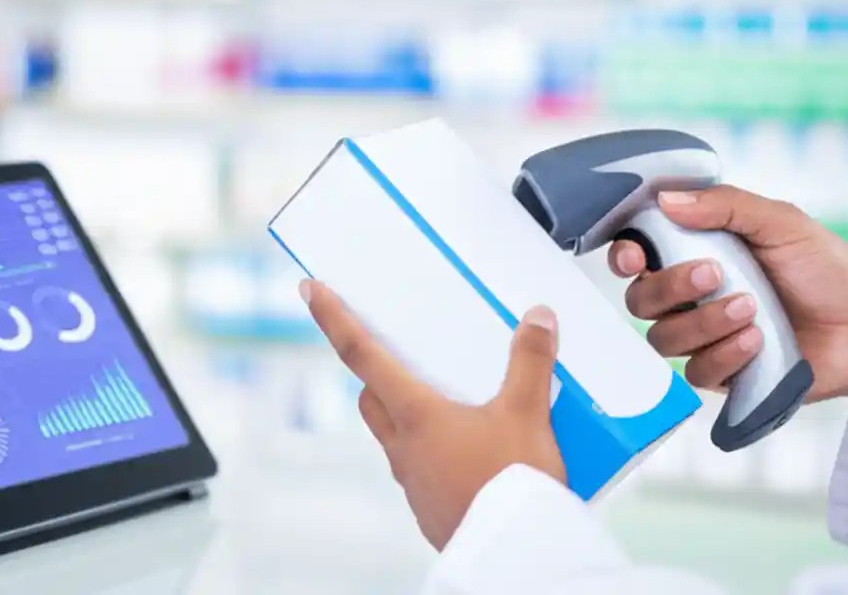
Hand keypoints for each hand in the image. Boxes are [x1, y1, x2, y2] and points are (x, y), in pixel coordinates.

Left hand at [301, 279, 565, 549]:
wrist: (516, 557)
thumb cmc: (511, 487)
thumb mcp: (527, 414)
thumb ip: (531, 363)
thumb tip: (536, 319)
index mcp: (416, 415)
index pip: (361, 354)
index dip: (333, 318)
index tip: (311, 290)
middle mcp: (403, 447)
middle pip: (371, 397)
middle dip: (374, 371)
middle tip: (394, 354)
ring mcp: (413, 481)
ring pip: (395, 435)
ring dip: (410, 414)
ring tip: (453, 404)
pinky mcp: (430, 506)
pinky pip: (422, 467)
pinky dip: (436, 450)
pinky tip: (472, 451)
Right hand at [609, 187, 847, 413]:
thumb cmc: (827, 269)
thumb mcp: (781, 223)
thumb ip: (725, 205)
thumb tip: (666, 198)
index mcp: (696, 252)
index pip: (637, 255)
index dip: (624, 255)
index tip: (635, 255)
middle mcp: (692, 296)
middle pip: (641, 299)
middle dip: (670, 287)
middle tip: (715, 274)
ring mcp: (705, 337)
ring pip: (664, 339)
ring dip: (704, 322)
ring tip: (752, 310)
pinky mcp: (723, 374)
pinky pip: (696, 372)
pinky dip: (725, 355)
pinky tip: (758, 342)